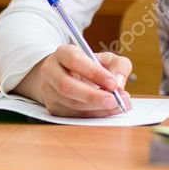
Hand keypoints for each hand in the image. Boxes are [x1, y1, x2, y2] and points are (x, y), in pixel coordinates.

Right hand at [16, 45, 131, 116]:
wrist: (69, 77)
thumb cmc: (91, 66)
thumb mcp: (107, 59)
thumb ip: (118, 66)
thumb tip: (119, 83)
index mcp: (63, 53)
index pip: (75, 61)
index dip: (94, 73)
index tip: (113, 84)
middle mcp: (51, 72)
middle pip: (67, 86)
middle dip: (93, 96)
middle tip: (114, 101)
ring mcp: (49, 92)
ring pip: (70, 104)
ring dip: (96, 108)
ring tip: (117, 105)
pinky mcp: (53, 109)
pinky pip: (73, 116)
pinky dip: (94, 115)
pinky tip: (109, 111)